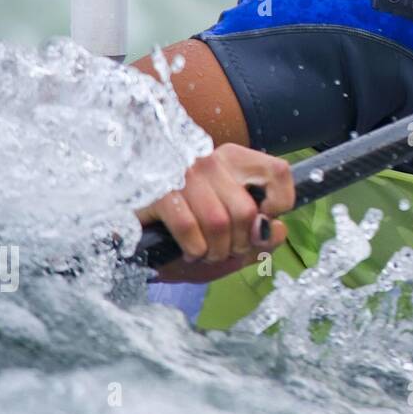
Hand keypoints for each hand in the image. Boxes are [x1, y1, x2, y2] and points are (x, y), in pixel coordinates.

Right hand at [137, 143, 293, 282]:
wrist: (133, 238)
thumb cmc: (189, 234)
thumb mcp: (234, 238)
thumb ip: (263, 236)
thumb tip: (275, 229)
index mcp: (234, 160)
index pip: (278, 172)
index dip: (279, 204)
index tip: (262, 222)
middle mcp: (211, 160)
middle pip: (247, 210)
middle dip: (240, 244)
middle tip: (224, 249)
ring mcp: (183, 173)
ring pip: (219, 222)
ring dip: (215, 251)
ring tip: (205, 252)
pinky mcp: (158, 191)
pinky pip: (190, 228)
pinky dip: (193, 249)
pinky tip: (187, 249)